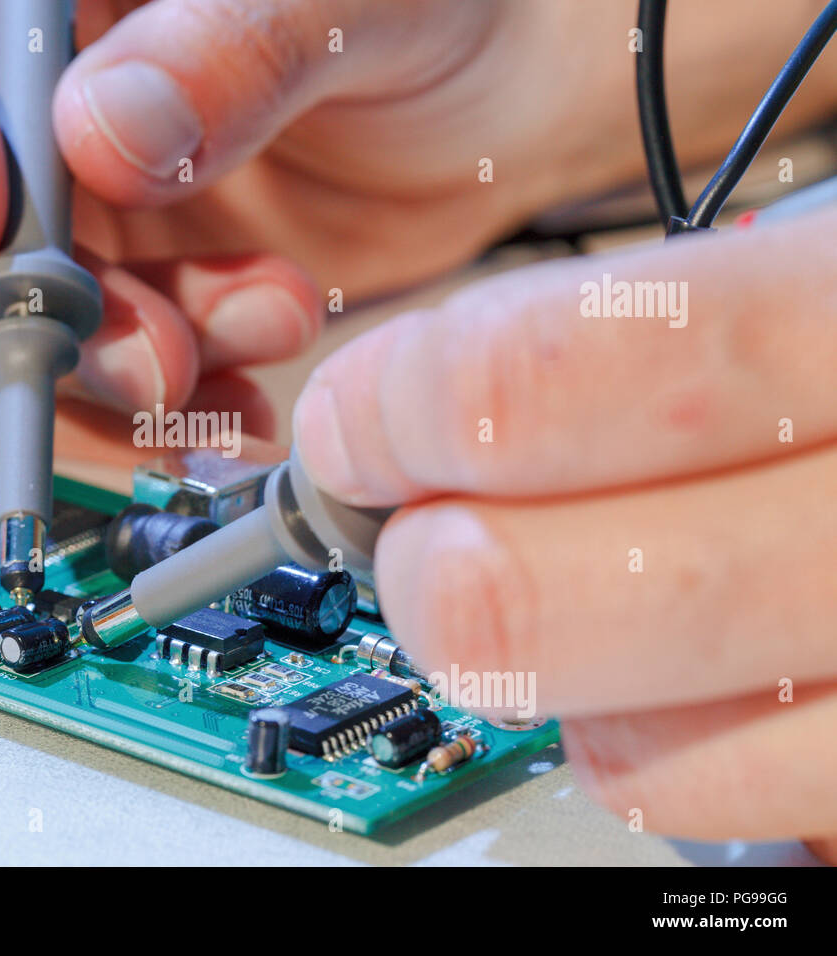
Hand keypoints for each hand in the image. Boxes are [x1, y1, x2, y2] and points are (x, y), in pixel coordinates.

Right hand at [0, 0, 836, 463]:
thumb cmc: (418, 8)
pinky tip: (222, 410)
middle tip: (149, 348)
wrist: (481, 104)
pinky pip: (26, 380)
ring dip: (79, 373)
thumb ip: (231, 41)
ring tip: (241, 353)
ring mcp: (13, 194)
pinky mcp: (64, 292)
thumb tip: (99, 136)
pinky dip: (119, 421)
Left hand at [293, 209, 836, 858]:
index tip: (366, 424)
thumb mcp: (789, 277)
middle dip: (440, 574)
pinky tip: (688, 674)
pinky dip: (658, 751)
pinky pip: (721, 819)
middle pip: (546, 602)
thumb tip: (373, 422)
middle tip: (430, 541)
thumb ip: (581, 344)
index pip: (551, 383)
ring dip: (554, 674)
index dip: (413, 410)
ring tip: (587, 591)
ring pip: (629, 752)